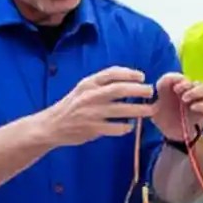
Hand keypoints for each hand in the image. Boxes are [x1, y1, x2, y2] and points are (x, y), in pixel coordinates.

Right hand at [37, 67, 155, 146]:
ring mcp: (91, 113)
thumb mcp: (83, 88)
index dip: (129, 73)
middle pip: (120, 89)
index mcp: (88, 83)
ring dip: (139, 110)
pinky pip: (115, 128)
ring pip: (121, 109)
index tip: (142, 77)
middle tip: (151, 91)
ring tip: (151, 110)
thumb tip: (130, 80)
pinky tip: (130, 126)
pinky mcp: (92, 129)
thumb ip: (102, 84)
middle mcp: (90, 96)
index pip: (111, 73)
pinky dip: (126, 127)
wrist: (50, 126)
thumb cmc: (72, 105)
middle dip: (139, 89)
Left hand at [151, 72, 202, 142]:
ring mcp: (199, 99)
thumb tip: (153, 90)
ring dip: (195, 91)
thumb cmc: (165, 121)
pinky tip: (194, 107)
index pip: (176, 77)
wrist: (175, 137)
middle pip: (192, 80)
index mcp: (175, 88)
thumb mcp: (155, 111)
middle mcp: (189, 91)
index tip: (170, 83)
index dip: (174, 77)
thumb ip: (154, 100)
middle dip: (185, 83)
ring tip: (185, 98)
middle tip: (177, 90)